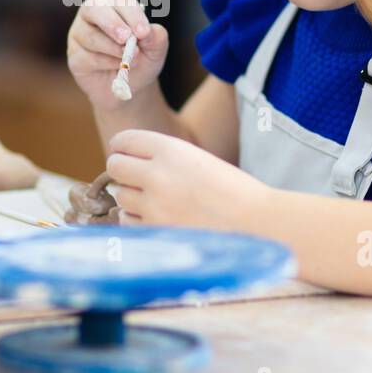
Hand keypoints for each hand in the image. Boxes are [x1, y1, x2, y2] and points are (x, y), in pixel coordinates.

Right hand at [66, 0, 169, 109]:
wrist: (131, 87)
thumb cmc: (142, 59)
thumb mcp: (156, 49)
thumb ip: (156, 37)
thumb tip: (147, 32)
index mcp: (114, 5)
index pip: (118, 0)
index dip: (131, 14)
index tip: (143, 32)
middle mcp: (93, 14)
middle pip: (93, 8)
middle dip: (111, 23)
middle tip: (127, 38)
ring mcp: (80, 34)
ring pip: (90, 35)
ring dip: (113, 49)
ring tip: (131, 60)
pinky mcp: (75, 56)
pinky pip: (87, 57)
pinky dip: (106, 63)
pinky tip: (118, 67)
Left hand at [104, 129, 266, 228]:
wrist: (258, 222)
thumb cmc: (232, 190)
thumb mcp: (197, 159)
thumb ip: (163, 158)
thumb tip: (125, 165)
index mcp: (170, 149)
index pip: (124, 140)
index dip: (123, 147)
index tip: (126, 154)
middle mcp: (157, 174)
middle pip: (114, 166)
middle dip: (122, 171)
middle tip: (136, 178)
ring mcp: (154, 206)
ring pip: (121, 196)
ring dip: (132, 197)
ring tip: (156, 201)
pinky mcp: (156, 232)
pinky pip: (128, 222)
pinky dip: (137, 220)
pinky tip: (157, 218)